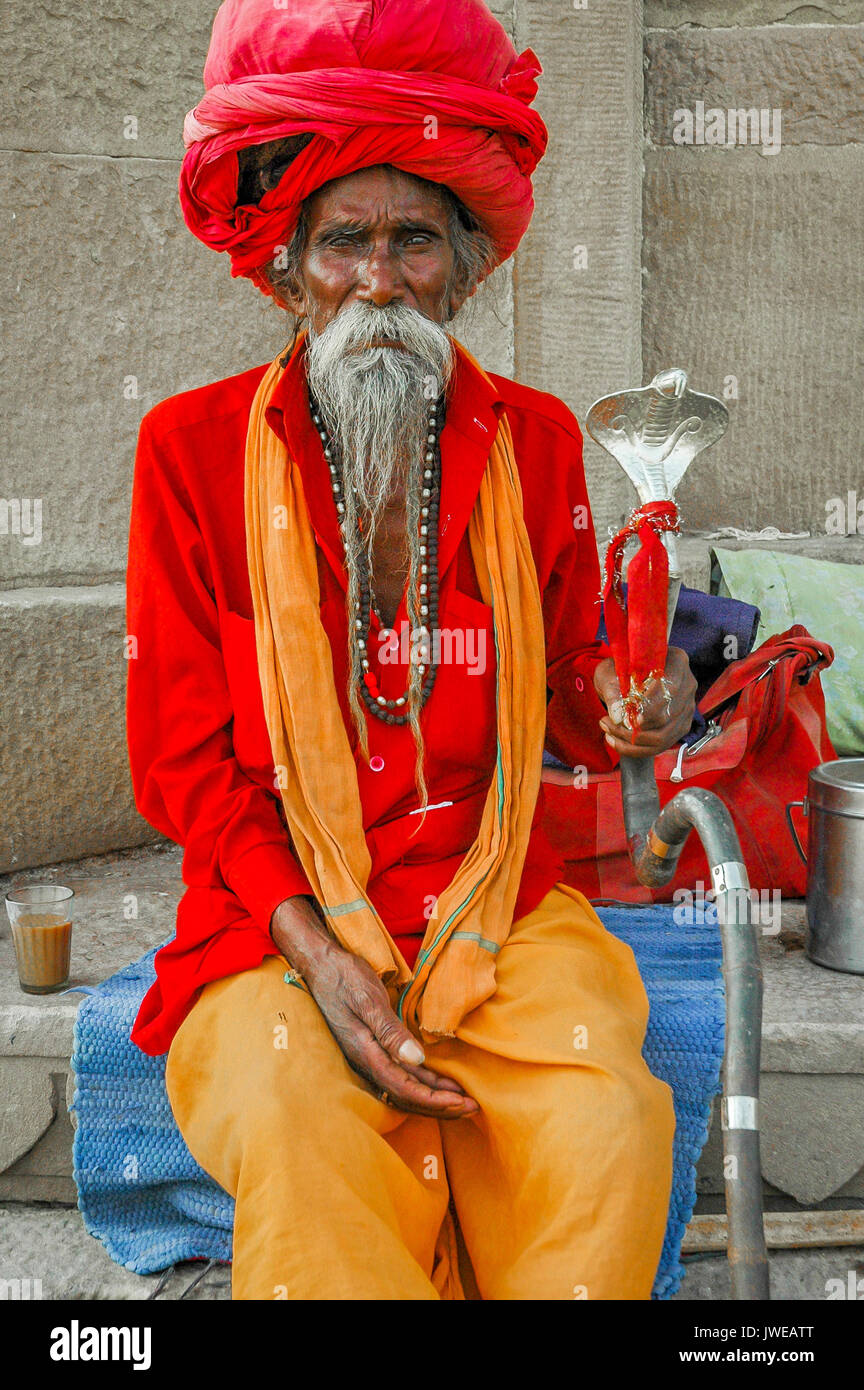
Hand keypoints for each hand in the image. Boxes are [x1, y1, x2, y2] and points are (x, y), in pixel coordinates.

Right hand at [270, 897, 478, 1119]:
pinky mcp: (373, 1050)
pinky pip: (401, 1076)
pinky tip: (440, 1083)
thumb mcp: (368, 999)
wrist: (322, 967)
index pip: (403, 1089)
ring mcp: (369, 1058)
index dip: (433, 1100)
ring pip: (405, 1090)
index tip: (460, 1102)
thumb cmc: (345, 978)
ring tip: (463, 1100)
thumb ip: (390, 1031)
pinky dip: (424, 1083)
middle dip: (440, 1106)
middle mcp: (367, 1063)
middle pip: (406, 1097)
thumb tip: (416, 1060)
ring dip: (434, 1098)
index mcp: (365, 1053)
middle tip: (472, 1108)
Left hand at [593, 647, 696, 758]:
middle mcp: (688, 684)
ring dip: (631, 741)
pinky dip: (635, 749)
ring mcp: (687, 707)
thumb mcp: (610, 674)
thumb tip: (618, 716)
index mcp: (676, 662)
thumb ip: (613, 692)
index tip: (631, 716)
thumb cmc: (618, 671)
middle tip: (606, 723)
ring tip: (608, 731)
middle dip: (634, 727)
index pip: (670, 687)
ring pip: (662, 736)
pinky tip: (615, 741)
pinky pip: (660, 746)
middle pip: (666, 716)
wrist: (624, 678)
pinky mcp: (680, 726)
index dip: (651, 705)